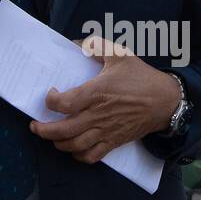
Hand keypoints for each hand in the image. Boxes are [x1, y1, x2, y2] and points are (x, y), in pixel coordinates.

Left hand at [29, 35, 180, 162]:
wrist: (166, 101)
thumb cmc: (141, 77)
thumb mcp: (119, 55)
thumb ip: (96, 46)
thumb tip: (77, 43)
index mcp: (97, 93)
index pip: (64, 104)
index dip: (51, 101)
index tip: (50, 95)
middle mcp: (98, 115)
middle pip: (63, 130)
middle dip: (43, 130)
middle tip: (35, 125)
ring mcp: (106, 131)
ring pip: (74, 146)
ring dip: (58, 143)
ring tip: (51, 136)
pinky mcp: (114, 142)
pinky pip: (92, 156)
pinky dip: (78, 156)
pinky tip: (73, 148)